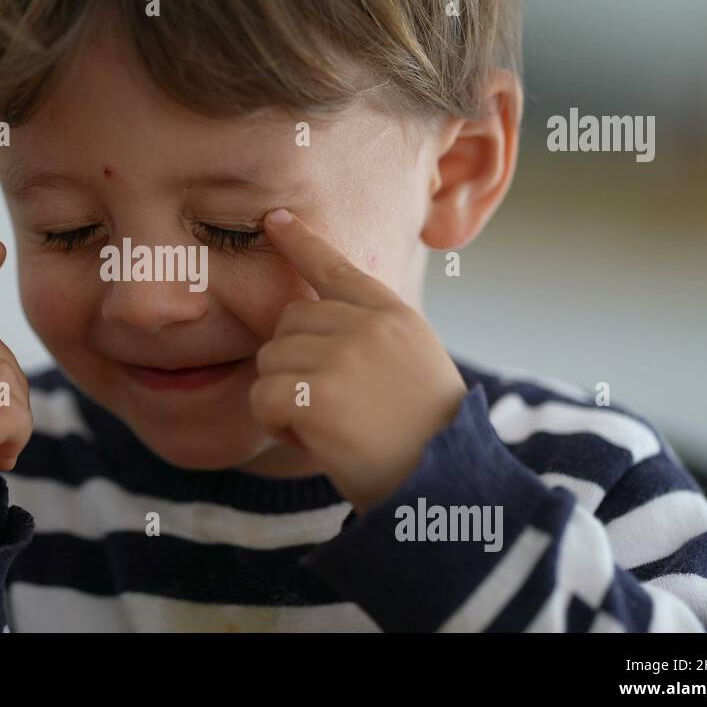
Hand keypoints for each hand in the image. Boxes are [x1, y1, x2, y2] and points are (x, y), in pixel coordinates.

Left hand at [249, 209, 467, 513]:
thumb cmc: (428, 438)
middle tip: (330, 404)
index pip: (338, 267)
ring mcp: (339, 358)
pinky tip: (313, 440)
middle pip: (287, 321)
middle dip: (292, 363)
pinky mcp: (314, 396)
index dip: (302, 243)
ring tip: (330, 425)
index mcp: (394, 316)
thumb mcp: (415, 364)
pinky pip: (261, 398)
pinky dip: (275, 425)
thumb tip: (306, 321)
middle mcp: (366, 327)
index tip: (274, 219)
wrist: (444, 486)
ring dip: (284, 398)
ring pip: (269, 360)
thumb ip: (371, 335)